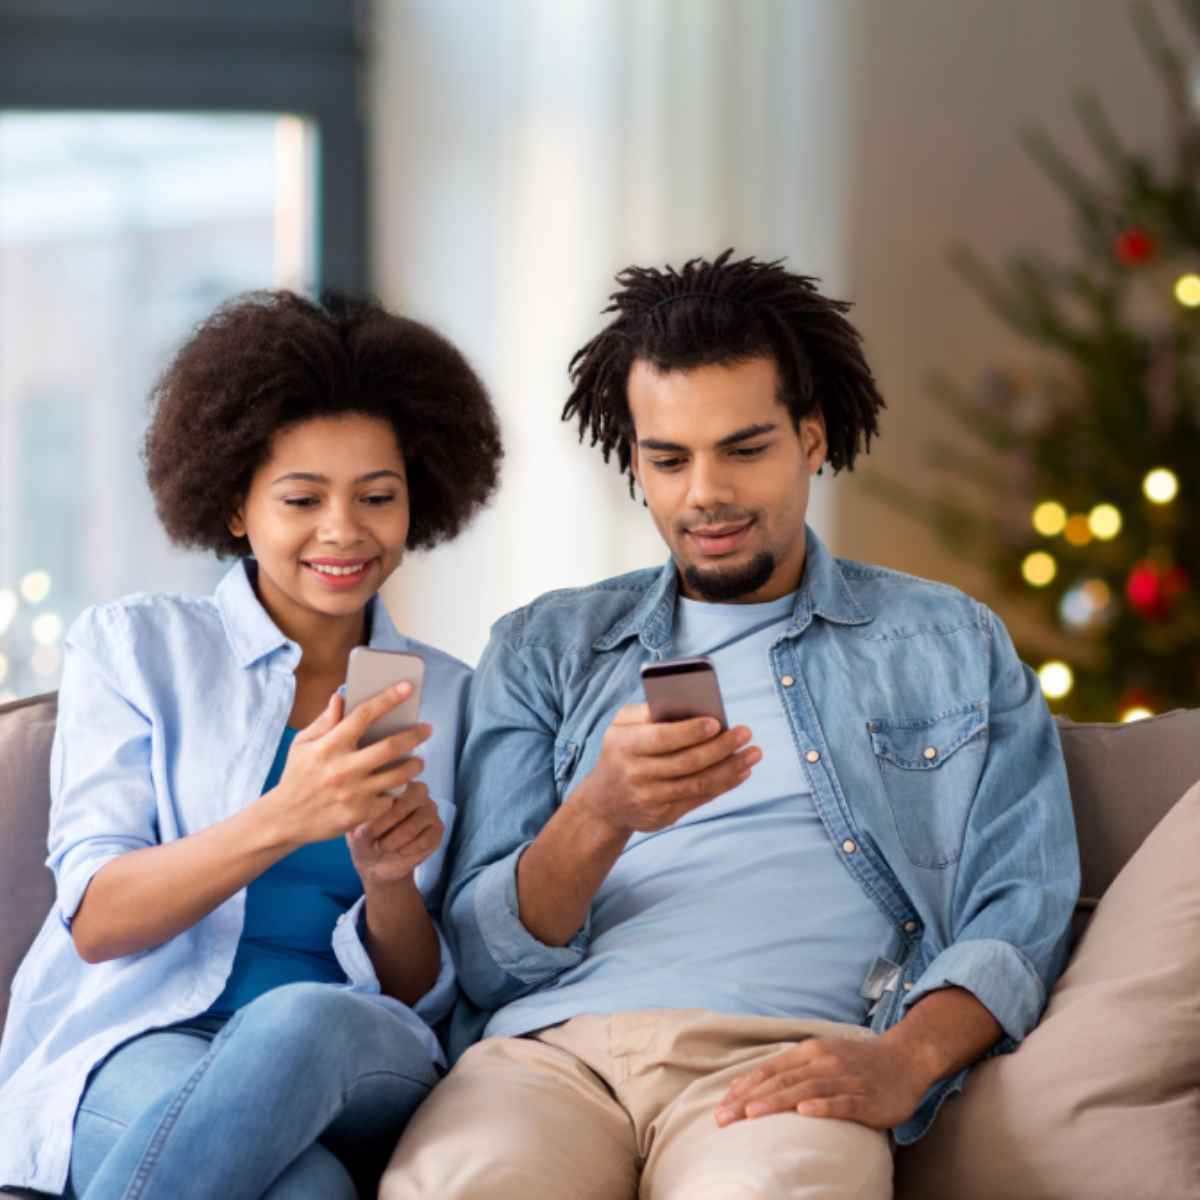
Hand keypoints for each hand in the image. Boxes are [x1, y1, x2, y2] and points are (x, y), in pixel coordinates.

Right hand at [262, 683, 432, 849]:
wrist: (285, 820)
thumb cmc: (297, 776)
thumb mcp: (302, 744)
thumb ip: (324, 721)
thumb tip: (341, 696)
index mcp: (327, 747)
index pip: (362, 715)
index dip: (387, 698)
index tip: (407, 687)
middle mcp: (341, 769)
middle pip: (390, 747)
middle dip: (415, 734)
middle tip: (427, 728)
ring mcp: (352, 794)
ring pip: (398, 775)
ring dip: (415, 764)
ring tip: (418, 759)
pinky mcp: (360, 815)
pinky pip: (389, 799)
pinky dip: (396, 791)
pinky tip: (397, 786)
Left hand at [347, 780, 443, 885]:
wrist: (376, 862)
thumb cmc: (365, 836)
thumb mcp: (356, 822)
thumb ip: (360, 810)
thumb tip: (364, 808)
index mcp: (398, 782)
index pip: (388, 788)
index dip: (372, 811)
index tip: (359, 829)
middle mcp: (418, 791)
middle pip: (400, 807)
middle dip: (379, 828)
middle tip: (366, 838)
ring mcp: (430, 809)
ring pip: (411, 827)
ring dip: (391, 843)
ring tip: (380, 847)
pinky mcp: (438, 829)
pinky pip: (424, 841)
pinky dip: (406, 851)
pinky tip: (398, 851)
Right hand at [575, 703, 759, 837]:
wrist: (604, 802)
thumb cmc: (620, 751)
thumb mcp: (620, 726)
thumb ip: (646, 712)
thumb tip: (687, 705)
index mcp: (626, 745)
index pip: (662, 738)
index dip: (690, 731)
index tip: (716, 722)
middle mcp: (636, 774)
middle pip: (686, 762)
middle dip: (721, 747)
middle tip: (745, 733)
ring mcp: (650, 799)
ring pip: (698, 783)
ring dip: (730, 768)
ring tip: (753, 753)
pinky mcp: (663, 816)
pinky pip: (699, 799)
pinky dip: (724, 785)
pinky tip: (741, 771)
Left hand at [715, 1036, 929, 1130]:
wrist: (903, 1059)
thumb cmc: (854, 1063)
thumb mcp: (820, 1057)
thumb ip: (788, 1070)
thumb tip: (746, 1087)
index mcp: (810, 1051)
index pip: (770, 1069)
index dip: (744, 1087)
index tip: (721, 1106)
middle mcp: (824, 1061)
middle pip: (781, 1081)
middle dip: (750, 1100)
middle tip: (725, 1118)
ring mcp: (846, 1079)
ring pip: (806, 1089)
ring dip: (778, 1101)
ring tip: (753, 1114)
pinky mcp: (867, 1097)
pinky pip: (842, 1102)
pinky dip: (823, 1106)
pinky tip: (805, 1113)